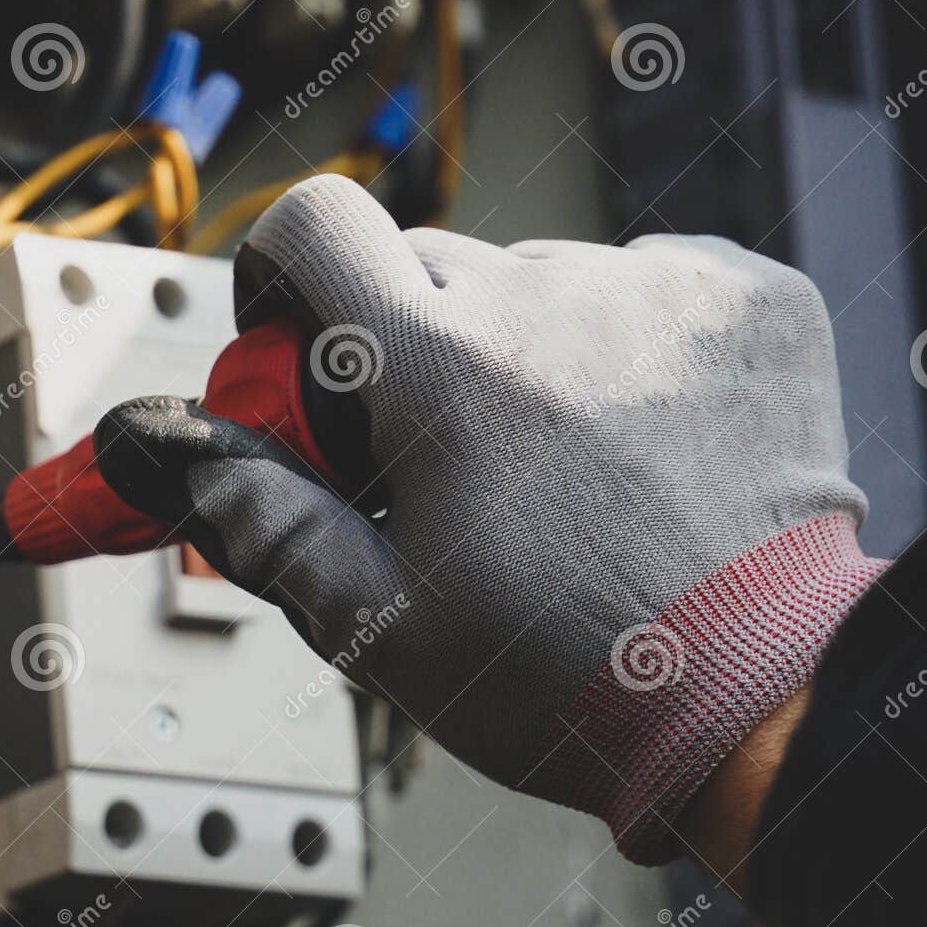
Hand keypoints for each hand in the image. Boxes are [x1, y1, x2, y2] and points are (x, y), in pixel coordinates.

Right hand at [97, 177, 885, 863]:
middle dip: (400, 344)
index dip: (284, 275)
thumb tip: (165, 445)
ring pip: (532, 276)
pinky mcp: (747, 296)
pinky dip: (618, 340)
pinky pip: (638, 279)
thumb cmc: (564, 676)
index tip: (300, 348)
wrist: (760, 700)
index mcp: (439, 371)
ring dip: (516, 347)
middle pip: (421, 262)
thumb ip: (258, 516)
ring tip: (557, 470)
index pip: (315, 225)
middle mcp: (548, 299)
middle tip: (432, 456)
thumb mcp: (377, 621)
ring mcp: (658, 289)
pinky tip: (635, 438)